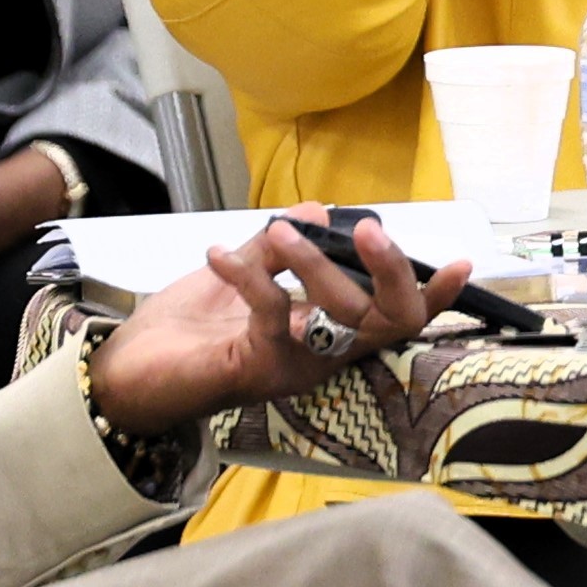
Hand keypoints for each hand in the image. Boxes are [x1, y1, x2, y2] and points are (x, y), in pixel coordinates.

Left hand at [83, 212, 469, 433]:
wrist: (125, 376)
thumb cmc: (187, 330)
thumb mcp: (240, 275)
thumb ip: (278, 248)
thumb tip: (319, 210)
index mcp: (328, 333)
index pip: (396, 318)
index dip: (433, 296)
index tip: (461, 263)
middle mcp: (324, 355)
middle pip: (389, 321)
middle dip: (389, 271)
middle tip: (369, 229)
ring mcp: (296, 365)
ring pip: (339, 315)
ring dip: (313, 264)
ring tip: (280, 229)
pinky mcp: (259, 366)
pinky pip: (272, 310)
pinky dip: (246, 272)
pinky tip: (216, 253)